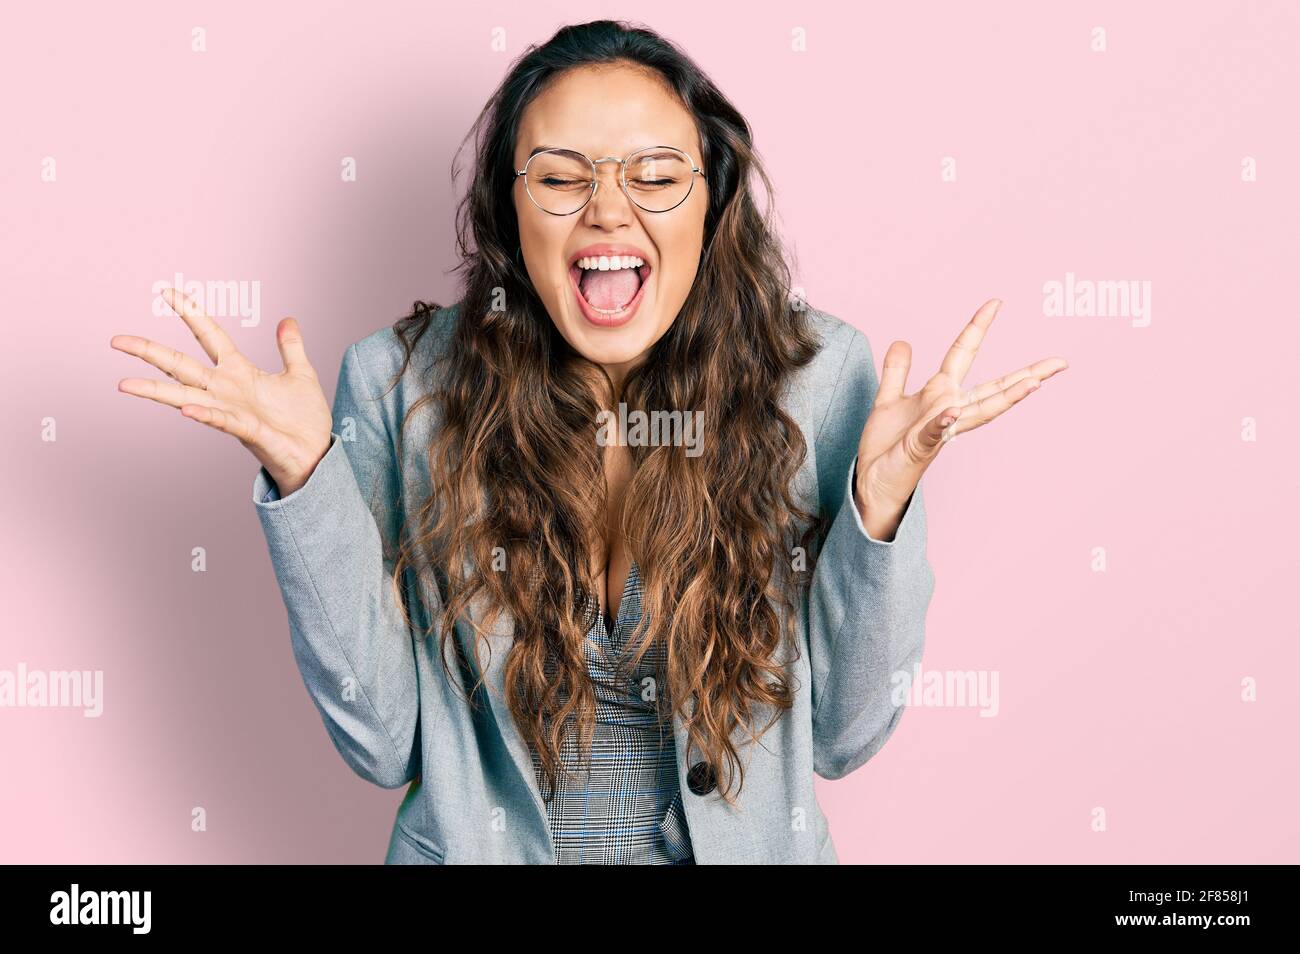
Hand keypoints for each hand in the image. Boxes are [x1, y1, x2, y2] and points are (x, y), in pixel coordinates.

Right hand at [111, 288, 332, 496]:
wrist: (315, 454)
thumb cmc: (304, 419)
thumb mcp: (301, 374)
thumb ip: (290, 348)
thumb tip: (287, 319)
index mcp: (240, 373)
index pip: (209, 336)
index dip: (190, 313)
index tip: (167, 292)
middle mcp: (227, 391)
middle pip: (180, 365)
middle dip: (149, 352)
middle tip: (117, 340)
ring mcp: (232, 411)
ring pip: (186, 397)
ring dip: (156, 391)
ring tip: (125, 384)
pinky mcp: (248, 431)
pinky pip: (222, 421)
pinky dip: (205, 415)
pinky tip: (186, 410)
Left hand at [854, 299, 1067, 538]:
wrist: (872, 481)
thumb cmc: (885, 446)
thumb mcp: (888, 399)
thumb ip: (897, 371)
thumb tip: (903, 341)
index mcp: (940, 394)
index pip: (963, 354)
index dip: (978, 327)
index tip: (995, 303)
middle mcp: (948, 410)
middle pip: (994, 388)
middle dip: (1027, 374)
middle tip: (1059, 362)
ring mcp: (939, 429)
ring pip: (979, 411)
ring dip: (1006, 397)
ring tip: (1033, 383)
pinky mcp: (921, 446)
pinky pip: (934, 431)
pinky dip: (943, 421)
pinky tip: (953, 411)